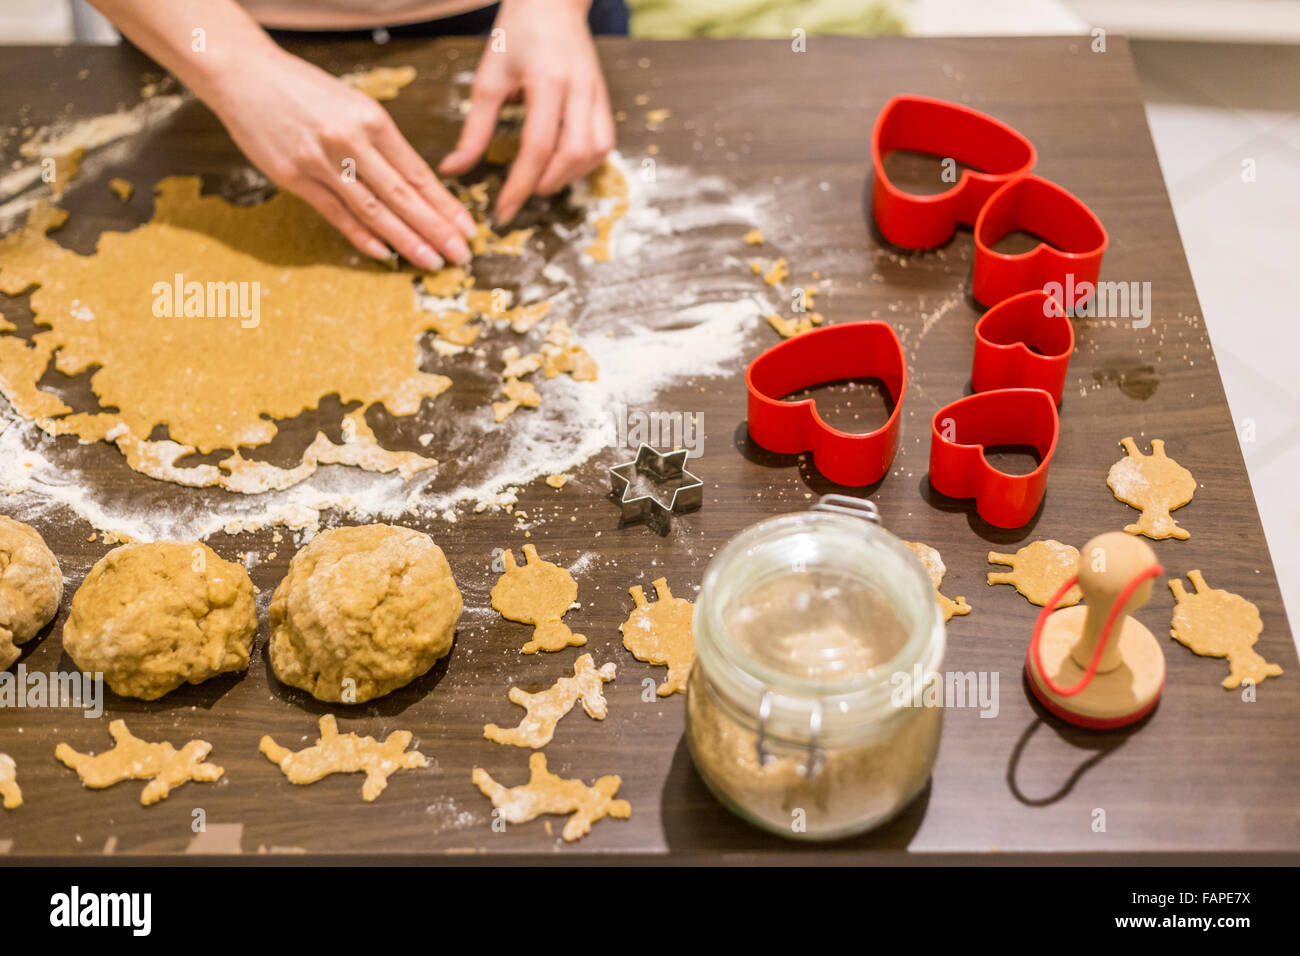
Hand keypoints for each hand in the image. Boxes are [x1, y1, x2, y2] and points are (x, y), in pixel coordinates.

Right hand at [207, 46, 475, 267]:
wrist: (245, 74)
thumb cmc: (306, 91)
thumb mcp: (354, 105)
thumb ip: (382, 143)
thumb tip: (415, 185)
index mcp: (372, 120)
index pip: (417, 172)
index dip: (445, 205)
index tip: (467, 227)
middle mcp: (350, 141)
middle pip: (402, 195)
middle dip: (436, 229)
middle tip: (460, 254)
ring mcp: (320, 162)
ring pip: (373, 210)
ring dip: (406, 240)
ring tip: (431, 261)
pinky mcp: (294, 178)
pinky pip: (336, 214)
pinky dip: (362, 236)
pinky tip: (386, 254)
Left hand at [440, 0, 614, 223]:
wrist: (552, 1)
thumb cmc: (516, 34)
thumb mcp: (488, 78)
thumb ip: (474, 129)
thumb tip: (454, 169)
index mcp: (546, 80)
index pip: (537, 145)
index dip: (520, 184)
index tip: (503, 211)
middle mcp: (578, 88)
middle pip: (573, 154)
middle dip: (547, 183)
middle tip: (522, 192)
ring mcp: (596, 93)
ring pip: (596, 152)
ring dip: (569, 175)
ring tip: (542, 180)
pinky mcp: (604, 97)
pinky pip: (604, 142)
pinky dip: (584, 163)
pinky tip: (562, 164)